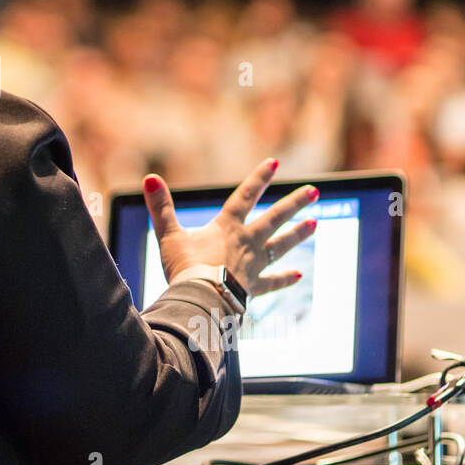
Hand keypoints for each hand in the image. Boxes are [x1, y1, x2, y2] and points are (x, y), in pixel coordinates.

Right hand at [142, 158, 318, 299]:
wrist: (201, 301)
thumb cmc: (185, 267)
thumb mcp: (169, 234)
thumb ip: (161, 207)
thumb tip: (149, 178)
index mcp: (227, 227)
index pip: (245, 196)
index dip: (259, 178)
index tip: (275, 163)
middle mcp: (246, 242)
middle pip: (274, 218)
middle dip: (294, 203)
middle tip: (314, 191)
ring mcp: (253, 265)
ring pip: (280, 246)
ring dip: (298, 234)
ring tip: (315, 224)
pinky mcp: (253, 288)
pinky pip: (273, 282)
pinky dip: (285, 279)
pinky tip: (299, 275)